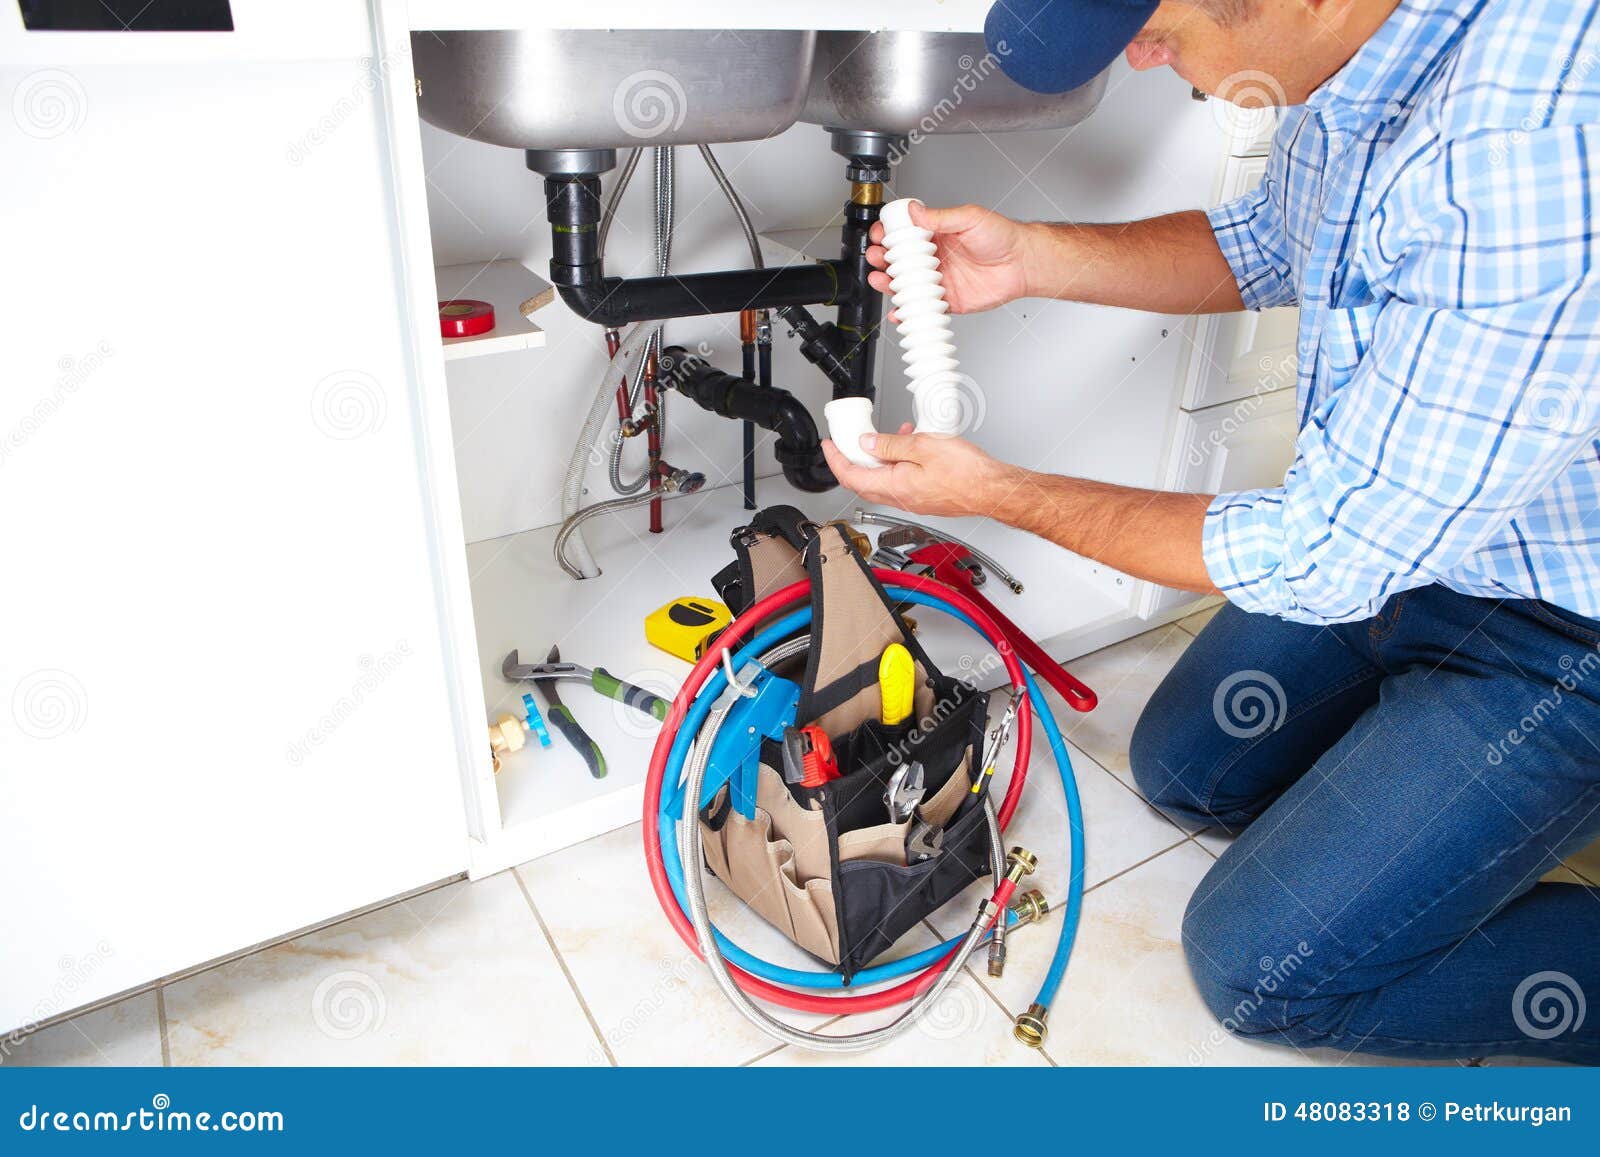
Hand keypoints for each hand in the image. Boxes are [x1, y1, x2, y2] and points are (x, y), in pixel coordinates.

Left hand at [821, 425, 1023, 518]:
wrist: (992, 490)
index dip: (835, 460)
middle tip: (847, 442)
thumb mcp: (923, 446)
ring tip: (884, 437)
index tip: (829, 446)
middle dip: (851, 460)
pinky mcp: (925, 498)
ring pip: (882, 480)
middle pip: (863, 481)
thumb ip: (891, 445)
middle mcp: (901, 498)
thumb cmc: (967, 473)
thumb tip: (867, 443)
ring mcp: (913, 500)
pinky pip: (900, 481)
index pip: (851, 476)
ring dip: (877, 459)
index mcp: (895, 486)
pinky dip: (896, 464)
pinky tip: (908, 447)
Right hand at [867, 203, 1034, 315]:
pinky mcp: (946, 300)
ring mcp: (938, 279)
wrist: (1021, 264)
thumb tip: (915, 210)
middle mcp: (934, 257)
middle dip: (882, 258)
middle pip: (898, 259)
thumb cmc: (1002, 237)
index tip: (879, 235)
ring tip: (880, 279)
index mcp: (936, 234)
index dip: (888, 234)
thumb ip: (940, 217)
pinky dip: (907, 310)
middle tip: (877, 257)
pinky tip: (898, 309)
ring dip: (888, 283)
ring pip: (905, 284)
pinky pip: (922, 306)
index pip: (904, 234)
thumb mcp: (969, 218)